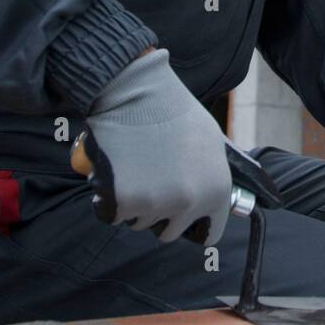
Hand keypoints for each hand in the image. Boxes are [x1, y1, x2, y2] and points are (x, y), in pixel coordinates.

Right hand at [80, 47, 232, 246]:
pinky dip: (108, 199)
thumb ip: (212, 177)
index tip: (181, 219)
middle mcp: (189, 203)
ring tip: (134, 167)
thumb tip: (213, 200)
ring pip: (139, 223)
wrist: (135, 92)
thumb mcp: (211, 141)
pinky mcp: (123, 202)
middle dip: (158, 214)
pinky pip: (112, 215)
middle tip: (150, 182)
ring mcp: (156, 204)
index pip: (209, 233)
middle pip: (169, 232)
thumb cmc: (172, 110)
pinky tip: (114, 171)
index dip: (193, 226)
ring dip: (133, 204)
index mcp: (216, 190)